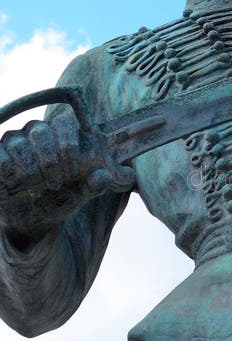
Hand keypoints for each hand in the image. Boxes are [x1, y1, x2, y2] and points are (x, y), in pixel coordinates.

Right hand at [0, 111, 134, 245]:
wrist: (35, 218)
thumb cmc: (63, 197)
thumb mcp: (83, 194)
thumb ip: (98, 184)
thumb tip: (111, 175)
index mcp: (62, 134)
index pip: (65, 122)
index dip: (68, 144)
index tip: (72, 170)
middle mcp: (37, 131)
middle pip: (41, 131)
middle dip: (50, 160)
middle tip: (57, 183)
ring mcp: (14, 141)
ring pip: (18, 143)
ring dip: (31, 170)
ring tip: (40, 189)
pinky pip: (0, 157)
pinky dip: (9, 173)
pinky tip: (18, 187)